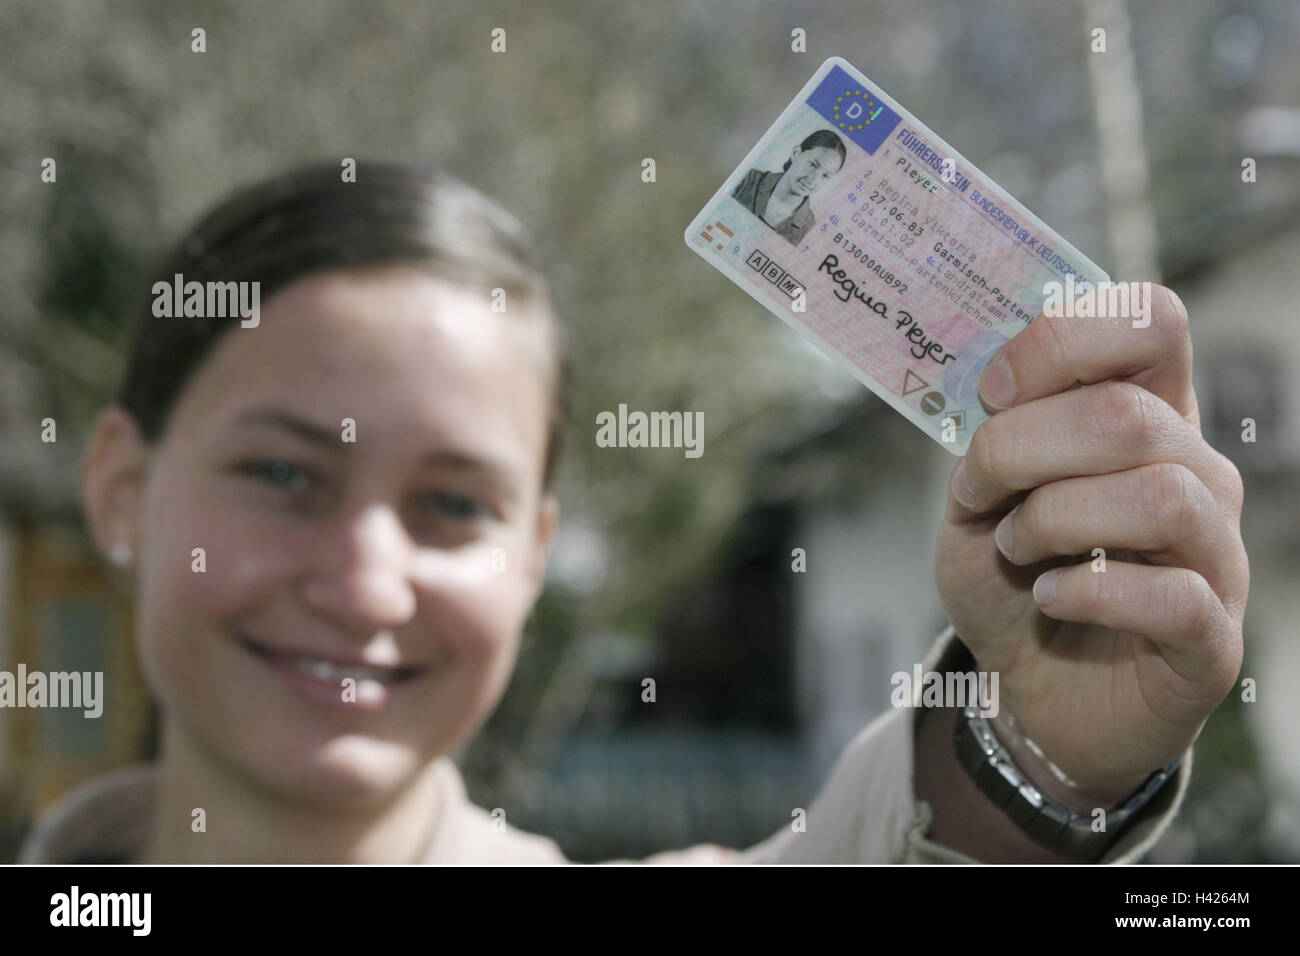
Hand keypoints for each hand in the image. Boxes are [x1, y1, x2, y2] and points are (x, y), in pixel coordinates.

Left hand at [933, 284, 1248, 806]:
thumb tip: (990, 386)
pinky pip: (1172, 596)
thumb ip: (990, 437)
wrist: (1026, 687)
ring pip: (1159, 496)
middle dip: (1019, 451)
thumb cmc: (1011, 580)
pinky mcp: (1211, 637)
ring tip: (1017, 549)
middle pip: (1128, 416)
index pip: (1152, 322)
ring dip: (1053, 520)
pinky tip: (1048, 596)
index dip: (1064, 339)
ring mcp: (1216, 556)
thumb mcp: (978, 497)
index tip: (991, 389)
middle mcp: (1195, 474)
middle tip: (980, 496)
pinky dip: (1086, 591)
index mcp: (1145, 417)